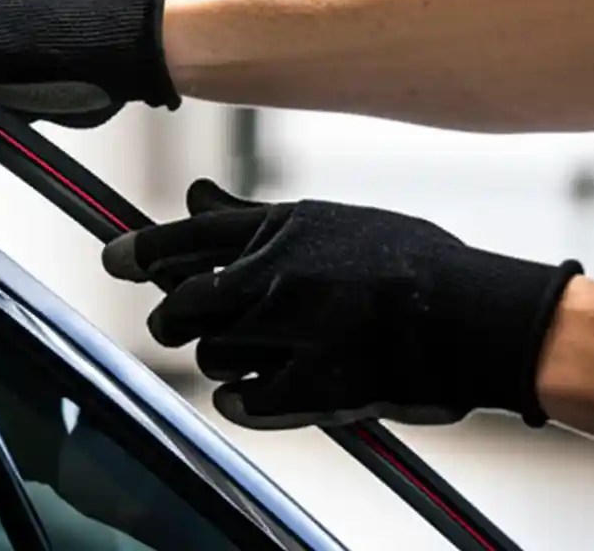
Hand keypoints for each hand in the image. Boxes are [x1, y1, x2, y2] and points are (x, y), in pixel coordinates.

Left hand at [102, 179, 581, 428]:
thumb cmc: (411, 263)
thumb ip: (255, 218)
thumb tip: (194, 194)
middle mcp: (277, 276)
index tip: (115, 259)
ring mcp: (290, 332)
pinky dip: (243, 399)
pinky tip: (262, 390)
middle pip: (183, 304)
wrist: (478, 317)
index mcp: (283, 229)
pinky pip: (239, 400)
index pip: (188, 238)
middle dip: (174, 317)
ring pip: (210, 354)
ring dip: (224, 358)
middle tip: (180, 326)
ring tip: (265, 354)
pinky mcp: (309, 387)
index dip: (142, 251)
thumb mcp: (333, 223)